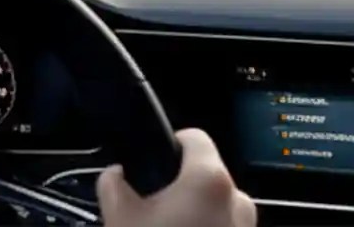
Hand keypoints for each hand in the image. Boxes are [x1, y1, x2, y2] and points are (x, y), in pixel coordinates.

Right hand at [97, 128, 255, 226]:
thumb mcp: (119, 216)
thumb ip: (114, 183)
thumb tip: (116, 176)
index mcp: (209, 179)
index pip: (193, 137)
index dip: (168, 144)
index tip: (153, 160)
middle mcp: (239, 200)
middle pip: (204, 174)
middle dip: (178, 187)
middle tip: (151, 207)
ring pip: (215, 205)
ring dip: (192, 213)